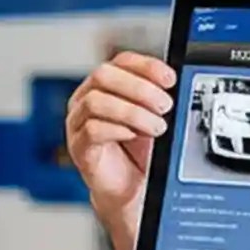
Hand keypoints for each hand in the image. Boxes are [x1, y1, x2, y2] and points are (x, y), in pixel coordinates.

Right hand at [66, 51, 176, 230]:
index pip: (121, 61)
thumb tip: (172, 85)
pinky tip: (133, 136)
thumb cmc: (139, 152)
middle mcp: (87, 98)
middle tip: (164, 105)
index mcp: (106, 85)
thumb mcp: (153, 117)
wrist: (131, 188)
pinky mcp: (78, 146)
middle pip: (104, 75)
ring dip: (132, 112)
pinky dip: (117, 130)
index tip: (169, 79)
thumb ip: (158, 99)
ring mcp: (78, 122)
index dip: (146, 66)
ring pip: (96, 101)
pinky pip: (91, 129)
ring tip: (155, 127)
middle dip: (140, 88)